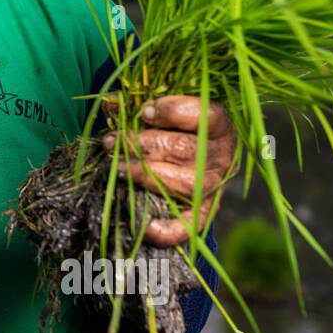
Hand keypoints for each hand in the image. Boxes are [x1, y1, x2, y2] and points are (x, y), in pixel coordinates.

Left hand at [101, 96, 235, 247]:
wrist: (194, 165)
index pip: (205, 115)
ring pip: (184, 183)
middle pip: (184, 148)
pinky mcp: (203, 215)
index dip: (173, 112)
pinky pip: (186, 227)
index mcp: (218, 127)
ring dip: (145, 175)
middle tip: (111, 143)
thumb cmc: (174, 131)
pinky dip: (164, 230)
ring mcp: (214, 189)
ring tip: (117, 169)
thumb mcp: (165, 114)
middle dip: (141, 144)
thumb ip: (142, 106)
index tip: (144, 112)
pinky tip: (142, 224)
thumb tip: (110, 102)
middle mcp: (222, 158)